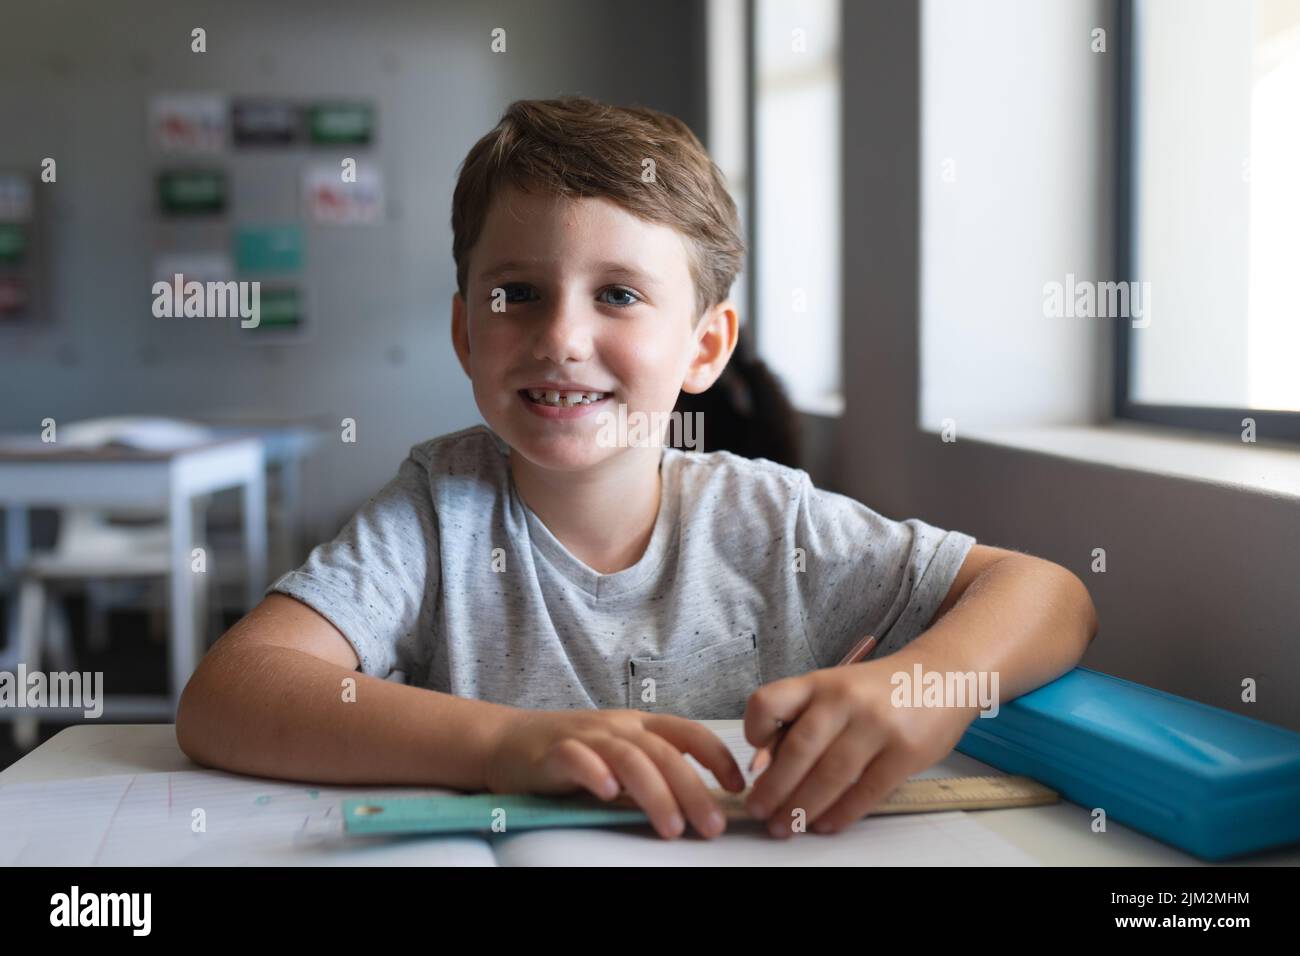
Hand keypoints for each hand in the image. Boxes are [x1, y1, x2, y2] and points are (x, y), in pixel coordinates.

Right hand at [484, 708, 746, 839]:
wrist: (505, 742)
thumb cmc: (570, 754)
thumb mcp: (617, 760)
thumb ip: (651, 777)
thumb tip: (697, 807)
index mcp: (639, 726)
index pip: (687, 733)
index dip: (717, 756)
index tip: (738, 787)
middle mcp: (617, 726)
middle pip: (664, 752)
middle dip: (693, 790)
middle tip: (712, 825)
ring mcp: (586, 735)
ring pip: (629, 757)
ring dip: (655, 792)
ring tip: (672, 826)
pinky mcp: (553, 750)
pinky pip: (577, 757)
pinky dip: (595, 772)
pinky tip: (609, 793)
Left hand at [742, 659, 980, 837]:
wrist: (943, 676)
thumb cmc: (879, 690)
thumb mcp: (837, 689)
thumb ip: (805, 718)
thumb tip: (768, 765)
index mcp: (819, 682)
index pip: (770, 701)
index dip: (754, 732)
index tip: (753, 762)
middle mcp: (844, 700)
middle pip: (799, 750)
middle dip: (774, 789)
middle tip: (760, 812)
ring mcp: (877, 725)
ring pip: (831, 776)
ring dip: (803, 808)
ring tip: (787, 826)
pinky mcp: (906, 752)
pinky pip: (866, 791)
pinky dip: (842, 813)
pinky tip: (826, 824)